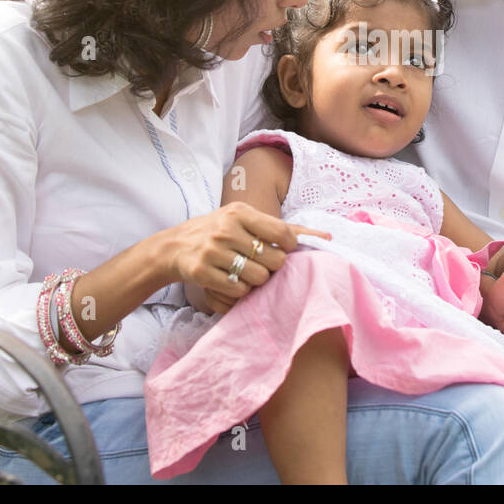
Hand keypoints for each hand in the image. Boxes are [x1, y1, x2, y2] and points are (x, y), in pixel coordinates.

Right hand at [158, 201, 330, 310]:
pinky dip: (240, 291)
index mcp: (240, 212)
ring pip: (258, 278)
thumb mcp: (247, 220)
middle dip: (273, 267)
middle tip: (262, 264)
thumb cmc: (221, 231)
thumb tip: (327, 237)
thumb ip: (285, 229)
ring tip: (246, 272)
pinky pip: (238, 291)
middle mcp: (226, 229)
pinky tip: (232, 281)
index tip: (284, 250)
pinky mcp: (203, 273)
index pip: (283, 233)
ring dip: (257, 281)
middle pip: (274, 261)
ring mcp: (213, 251)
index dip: (290, 248)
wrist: (175, 246)